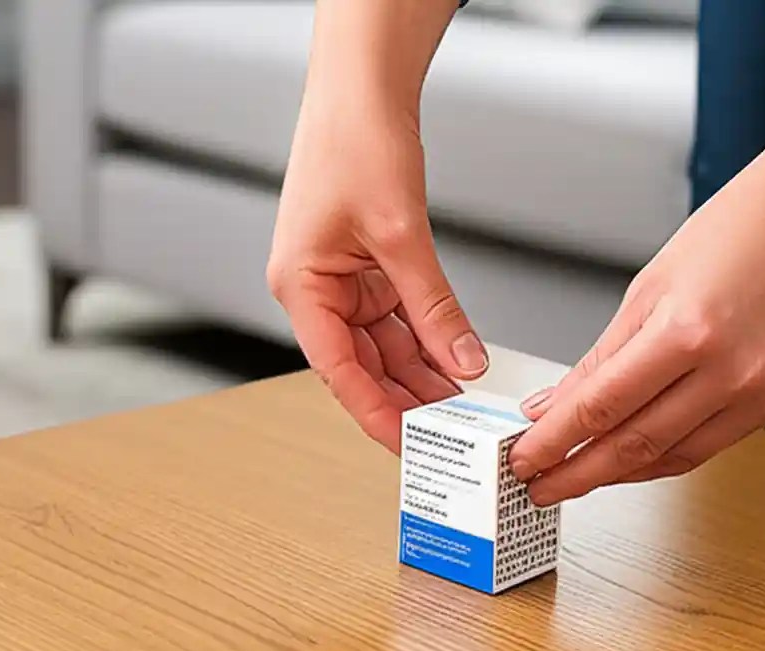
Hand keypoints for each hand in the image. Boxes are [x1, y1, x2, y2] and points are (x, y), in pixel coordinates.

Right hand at [267, 100, 486, 452]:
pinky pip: (397, 318)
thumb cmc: (353, 143)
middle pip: (361, 365)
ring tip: (465, 402)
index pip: (338, 371)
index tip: (411, 445)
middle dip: (406, 397)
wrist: (360, 91)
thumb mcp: (402, 236)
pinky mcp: (365, 269)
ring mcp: (340, 282)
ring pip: (383, 346)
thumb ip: (433, 306)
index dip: (375, 413)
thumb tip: (463, 361)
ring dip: (421, 373)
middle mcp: (314, 290)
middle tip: (452, 431)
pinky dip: (426, 339)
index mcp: (300, 286)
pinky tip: (456, 361)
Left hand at [510, 170, 764, 505]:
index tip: (521, 458)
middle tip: (536, 485)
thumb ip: (601, 358)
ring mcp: (758, 393)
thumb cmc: (736, 232)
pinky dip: (660, 458)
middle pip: (633, 445)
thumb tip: (554, 405)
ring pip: (669, 457)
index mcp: (686, 331)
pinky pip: (705, 446)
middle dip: (575, 472)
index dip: (553, 441)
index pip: (600, 407)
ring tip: (572, 476)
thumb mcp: (647, 289)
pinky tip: (628, 459)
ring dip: (616, 474)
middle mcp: (728, 370)